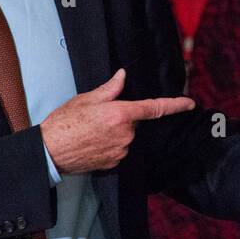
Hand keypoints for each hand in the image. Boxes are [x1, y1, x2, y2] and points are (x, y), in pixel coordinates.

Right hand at [41, 68, 194, 173]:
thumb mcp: (86, 99)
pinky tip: (93, 143)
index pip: (155, 108)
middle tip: (99, 117)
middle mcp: (126, 134)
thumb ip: (110, 89)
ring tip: (92, 131)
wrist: (49, 151)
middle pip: (134, 121)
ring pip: (127, 136)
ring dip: (116, 131)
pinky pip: (119, 149)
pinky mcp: (115, 163)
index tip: (190, 103)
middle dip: (123, 116)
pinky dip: (110, 144)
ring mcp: (121, 150)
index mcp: (120, 114)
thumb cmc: (64, 122)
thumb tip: (123, 75)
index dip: (175, 105)